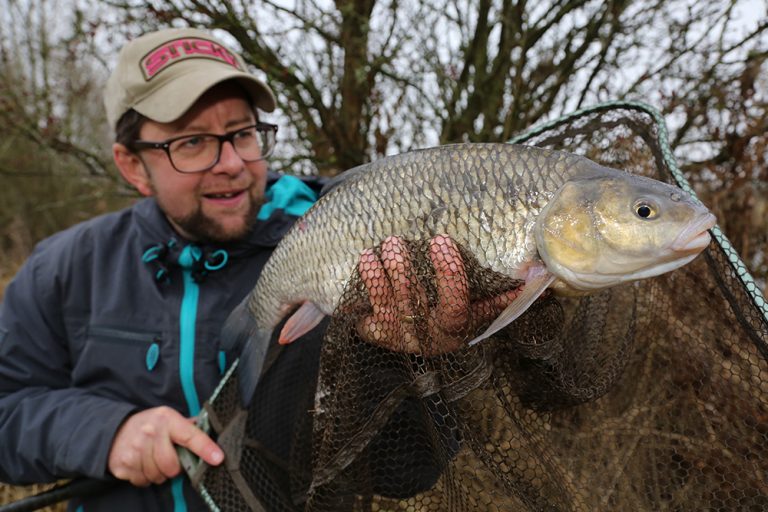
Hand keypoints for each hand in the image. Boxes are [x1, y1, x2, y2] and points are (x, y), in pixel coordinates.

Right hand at [108, 406, 223, 486]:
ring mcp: (134, 448)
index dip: (205, 449)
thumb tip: (211, 430)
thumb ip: (188, 427)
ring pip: (157, 475)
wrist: (115, 429)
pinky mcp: (123, 463)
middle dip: (173, 468)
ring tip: (154, 461)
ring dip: (159, 474)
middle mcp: (150, 432)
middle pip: (171, 465)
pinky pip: (142, 480)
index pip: (190, 436)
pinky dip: (145, 477)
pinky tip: (142, 465)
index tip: (218, 458)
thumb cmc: (150, 425)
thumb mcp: (168, 419)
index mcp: (167, 419)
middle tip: (169, 461)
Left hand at [356, 235, 522, 355]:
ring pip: (389, 302)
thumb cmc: (455, 311)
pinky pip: (367, 307)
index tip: (442, 241)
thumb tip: (541, 272)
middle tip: (398, 241)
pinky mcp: (376, 332)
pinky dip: (365, 282)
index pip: (455, 306)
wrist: (419, 338)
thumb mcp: (480, 306)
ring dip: (383, 273)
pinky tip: (365, 260)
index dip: (449, 275)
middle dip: (404, 270)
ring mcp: (400, 335)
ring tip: (383, 246)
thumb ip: (505, 291)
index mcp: (457, 327)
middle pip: (414, 303)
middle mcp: (427, 335)